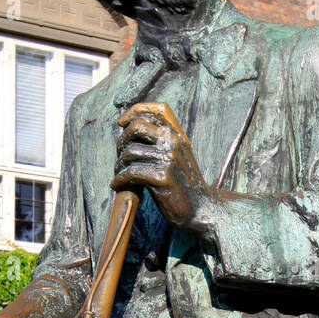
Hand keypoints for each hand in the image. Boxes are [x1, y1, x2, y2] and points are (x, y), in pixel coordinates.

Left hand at [111, 102, 214, 233]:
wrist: (201, 208)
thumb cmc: (184, 184)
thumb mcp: (179, 155)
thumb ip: (162, 140)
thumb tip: (130, 128)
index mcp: (178, 135)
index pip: (156, 109)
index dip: (134, 111)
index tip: (122, 123)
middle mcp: (174, 142)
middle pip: (136, 127)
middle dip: (121, 141)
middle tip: (119, 157)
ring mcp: (169, 159)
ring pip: (130, 151)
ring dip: (118, 164)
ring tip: (119, 174)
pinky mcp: (162, 177)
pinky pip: (130, 172)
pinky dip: (119, 179)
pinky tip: (117, 185)